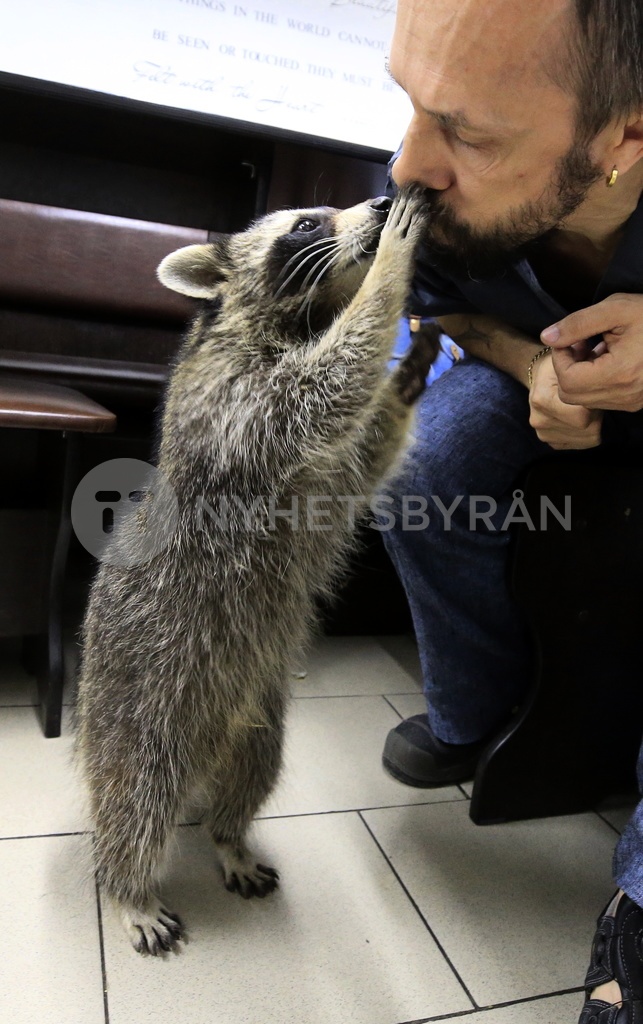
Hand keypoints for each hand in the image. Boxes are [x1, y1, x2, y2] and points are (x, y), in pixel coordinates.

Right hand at [529, 351, 602, 448]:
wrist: (538, 378)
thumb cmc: (557, 366)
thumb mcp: (570, 356)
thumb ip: (585, 358)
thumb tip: (602, 353)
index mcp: (542, 399)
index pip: (581, 415)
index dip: (594, 404)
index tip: (594, 393)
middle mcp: (539, 420)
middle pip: (584, 428)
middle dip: (596, 415)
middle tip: (592, 400)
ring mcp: (542, 433)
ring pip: (585, 438)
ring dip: (593, 424)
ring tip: (586, 408)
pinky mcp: (548, 441)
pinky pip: (579, 444)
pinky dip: (586, 433)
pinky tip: (583, 419)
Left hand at [541, 293, 642, 411]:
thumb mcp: (616, 309)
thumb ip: (578, 323)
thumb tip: (547, 337)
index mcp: (620, 373)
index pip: (568, 380)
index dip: (560, 358)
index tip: (569, 338)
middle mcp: (625, 395)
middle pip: (571, 395)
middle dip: (567, 368)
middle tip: (578, 344)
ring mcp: (631, 402)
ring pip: (583, 400)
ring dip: (579, 376)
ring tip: (594, 349)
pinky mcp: (634, 403)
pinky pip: (600, 400)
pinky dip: (594, 382)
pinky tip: (606, 359)